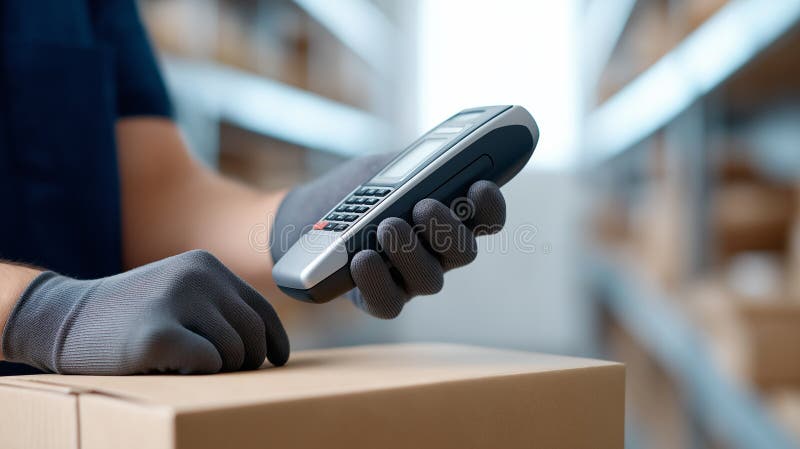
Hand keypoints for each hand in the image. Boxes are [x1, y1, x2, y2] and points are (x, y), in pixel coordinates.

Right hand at [1, 250, 288, 373]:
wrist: (65, 317)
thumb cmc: (130, 314)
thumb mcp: (178, 292)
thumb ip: (216, 304)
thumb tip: (267, 343)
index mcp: (207, 266)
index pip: (261, 309)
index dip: (274, 340)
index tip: (276, 360)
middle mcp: (198, 276)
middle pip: (252, 334)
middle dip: (245, 361)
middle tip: (220, 371)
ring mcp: (177, 301)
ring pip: (235, 352)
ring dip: (218, 369)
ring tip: (186, 364)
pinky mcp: (157, 333)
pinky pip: (209, 363)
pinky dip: (198, 373)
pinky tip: (172, 367)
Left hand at [271, 154, 505, 318]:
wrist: (305, 216)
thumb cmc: (354, 190)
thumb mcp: (382, 169)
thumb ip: (410, 167)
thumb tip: (432, 161)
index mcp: (449, 215)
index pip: (485, 216)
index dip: (490, 205)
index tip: (479, 185)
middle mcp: (438, 252)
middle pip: (463, 251)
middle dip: (447, 228)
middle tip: (424, 206)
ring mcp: (411, 278)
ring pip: (430, 278)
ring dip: (410, 251)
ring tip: (386, 226)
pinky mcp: (380, 298)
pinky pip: (389, 303)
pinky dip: (377, 281)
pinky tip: (362, 258)